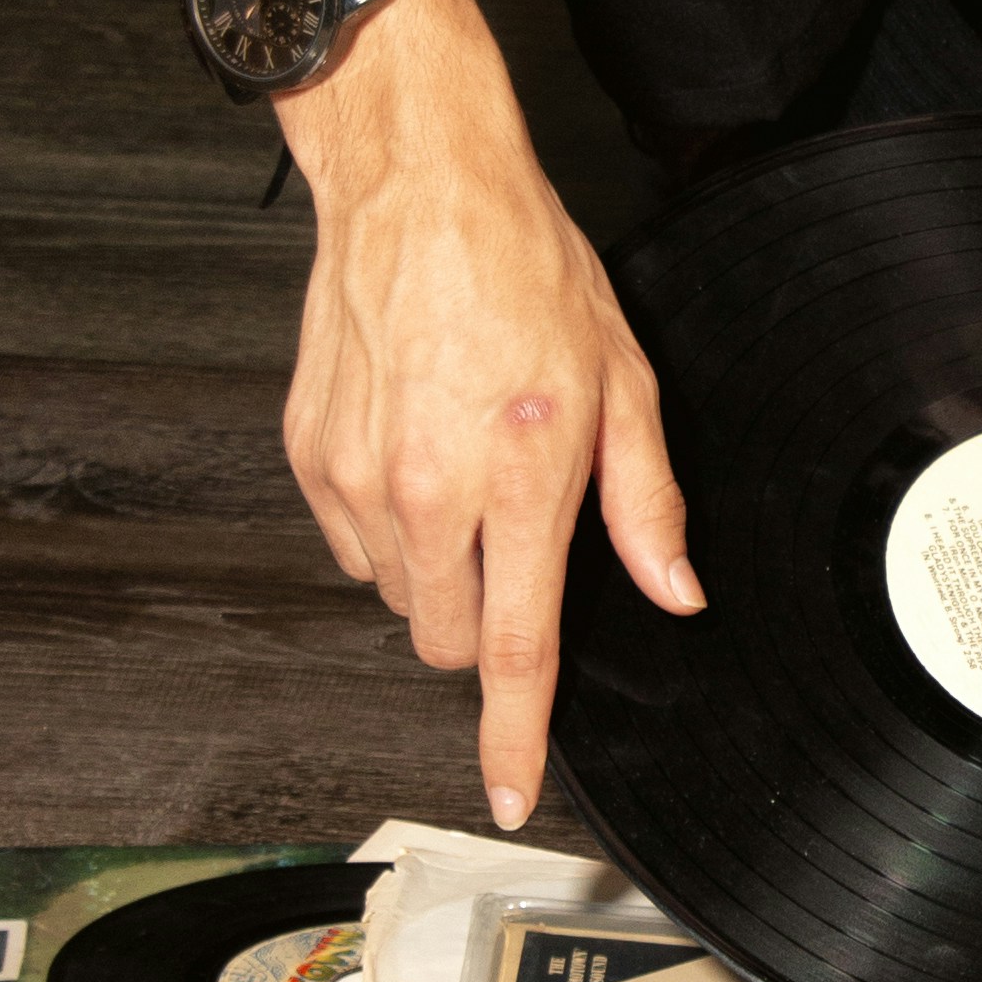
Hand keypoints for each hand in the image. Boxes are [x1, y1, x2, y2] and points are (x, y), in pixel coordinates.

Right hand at [279, 0, 700, 818]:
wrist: (416, 185)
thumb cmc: (521, 264)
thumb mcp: (622, 379)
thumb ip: (646, 502)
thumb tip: (672, 588)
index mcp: (516, 481)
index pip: (516, 652)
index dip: (514, 738)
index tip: (512, 796)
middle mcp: (425, 491)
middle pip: (448, 639)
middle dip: (486, 621)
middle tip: (514, 540)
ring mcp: (356, 477)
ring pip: (396, 595)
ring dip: (435, 569)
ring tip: (466, 472)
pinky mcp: (310, 453)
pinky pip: (351, 541)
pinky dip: (387, 524)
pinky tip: (418, 450)